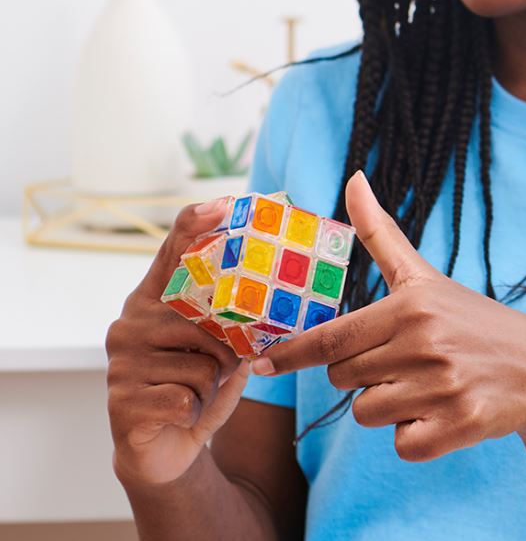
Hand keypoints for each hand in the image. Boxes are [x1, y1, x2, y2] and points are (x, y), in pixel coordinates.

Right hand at [106, 199, 250, 487]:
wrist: (165, 449)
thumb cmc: (197, 385)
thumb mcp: (221, 346)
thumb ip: (233, 318)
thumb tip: (275, 289)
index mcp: (154, 299)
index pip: (173, 250)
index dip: (196, 223)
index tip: (224, 204)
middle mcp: (130, 321)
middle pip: (205, 320)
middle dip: (224, 352)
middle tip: (214, 369)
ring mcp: (121, 360)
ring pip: (201, 364)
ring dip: (210, 386)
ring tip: (193, 391)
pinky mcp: (121, 400)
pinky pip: (185, 398)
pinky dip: (194, 410)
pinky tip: (178, 413)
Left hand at [252, 171, 525, 461]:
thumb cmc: (468, 318)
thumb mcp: (423, 275)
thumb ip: (379, 232)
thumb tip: (353, 177)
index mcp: (409, 306)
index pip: (333, 338)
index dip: (293, 353)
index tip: (261, 364)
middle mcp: (423, 344)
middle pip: (343, 379)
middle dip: (362, 374)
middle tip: (402, 361)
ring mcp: (443, 387)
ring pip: (367, 414)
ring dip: (389, 406)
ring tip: (426, 385)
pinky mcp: (460, 425)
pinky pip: (402, 445)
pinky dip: (416, 436)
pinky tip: (443, 412)